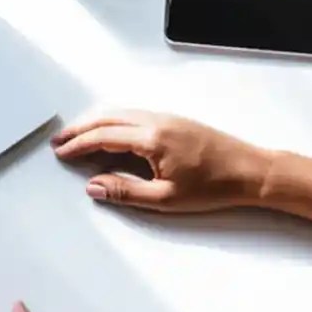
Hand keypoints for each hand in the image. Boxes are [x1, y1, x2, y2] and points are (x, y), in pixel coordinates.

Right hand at [51, 110, 273, 212]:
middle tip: (60, 141)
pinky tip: (110, 132)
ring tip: (78, 136)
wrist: (251, 171)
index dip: (79, 144)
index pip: (104, 137)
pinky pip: (134, 114)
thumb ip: (126, 192)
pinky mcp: (175, 120)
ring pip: (120, 113)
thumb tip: (94, 186)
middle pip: (108, 118)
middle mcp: (157, 120)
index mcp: (152, 138)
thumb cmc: (215, 186)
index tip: (62, 153)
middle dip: (80, 129)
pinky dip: (113, 121)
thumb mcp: (167, 198)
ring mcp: (166, 117)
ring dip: (96, 123)